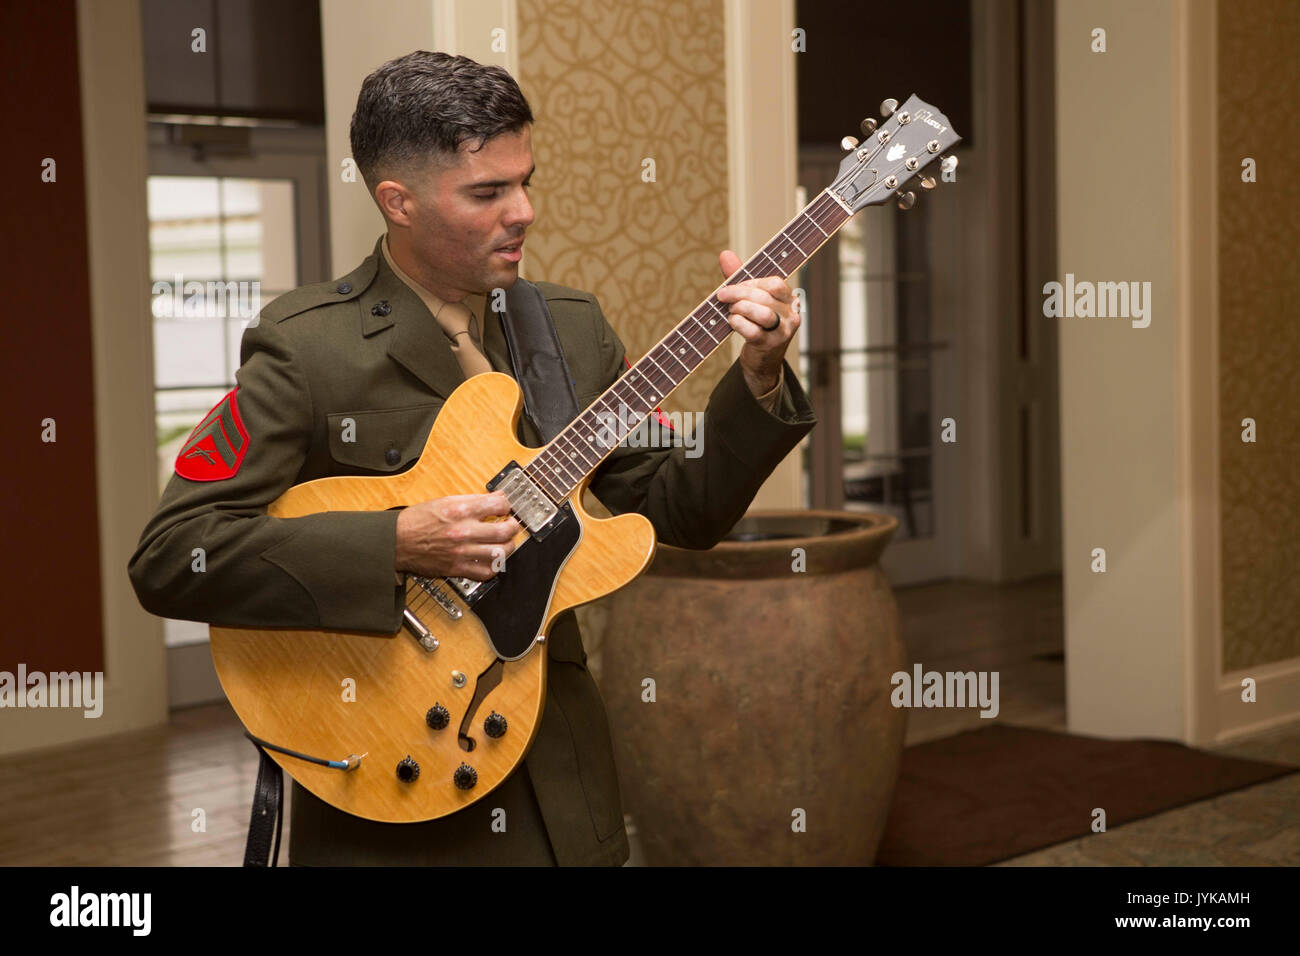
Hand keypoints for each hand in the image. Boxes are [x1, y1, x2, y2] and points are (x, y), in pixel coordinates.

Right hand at [395, 493, 519, 580]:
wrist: (396, 541)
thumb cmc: (417, 520)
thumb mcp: (444, 501)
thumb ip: (471, 500)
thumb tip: (495, 498)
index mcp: (460, 510)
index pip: (498, 505)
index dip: (506, 506)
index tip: (505, 508)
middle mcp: (463, 531)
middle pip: (504, 530)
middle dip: (513, 526)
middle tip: (511, 525)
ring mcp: (461, 551)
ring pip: (499, 553)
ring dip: (507, 547)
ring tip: (504, 543)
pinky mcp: (457, 568)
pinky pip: (485, 572)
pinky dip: (493, 567)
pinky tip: (491, 560)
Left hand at [714, 250, 799, 396]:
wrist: (762, 360)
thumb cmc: (756, 325)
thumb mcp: (751, 300)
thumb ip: (740, 278)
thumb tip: (725, 254)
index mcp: (790, 300)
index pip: (775, 283)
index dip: (752, 282)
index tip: (736, 285)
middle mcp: (791, 315)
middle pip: (765, 297)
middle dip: (739, 293)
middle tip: (723, 296)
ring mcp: (783, 332)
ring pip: (762, 314)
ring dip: (740, 308)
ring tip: (731, 311)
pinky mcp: (769, 346)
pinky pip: (752, 331)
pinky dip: (738, 323)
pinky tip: (732, 322)